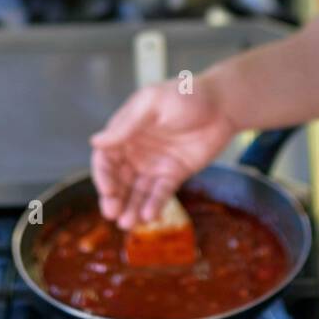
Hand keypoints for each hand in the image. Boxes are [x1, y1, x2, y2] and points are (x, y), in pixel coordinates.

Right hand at [89, 75, 235, 227]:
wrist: (223, 105)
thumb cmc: (186, 95)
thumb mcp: (153, 103)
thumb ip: (127, 125)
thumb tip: (96, 141)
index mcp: (126, 132)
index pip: (106, 158)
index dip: (103, 176)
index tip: (107, 190)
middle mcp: (136, 151)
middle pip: (118, 179)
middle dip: (114, 198)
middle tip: (113, 214)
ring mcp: (154, 165)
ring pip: (137, 191)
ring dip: (131, 208)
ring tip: (129, 224)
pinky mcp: (174, 174)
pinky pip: (160, 193)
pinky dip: (154, 205)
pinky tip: (150, 216)